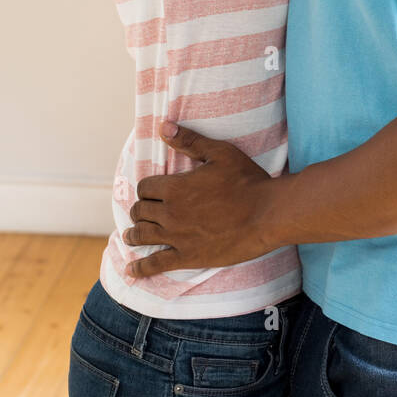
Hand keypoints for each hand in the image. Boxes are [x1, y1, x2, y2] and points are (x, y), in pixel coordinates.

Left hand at [123, 123, 275, 275]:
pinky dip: (140, 268)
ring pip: (142, 235)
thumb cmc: (246, 180)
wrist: (267, 214)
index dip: (146, 189)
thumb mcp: (219, 153)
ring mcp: (178, 237)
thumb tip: (163, 126)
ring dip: (133, 234)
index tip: (151, 192)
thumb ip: (189, 141)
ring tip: (130, 236)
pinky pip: (156, 263)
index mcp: (175, 187)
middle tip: (143, 212)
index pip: (145, 188)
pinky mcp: (188, 256)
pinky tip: (130, 270)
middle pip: (140, 212)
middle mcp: (171, 213)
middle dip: (140, 210)